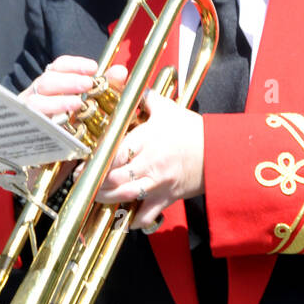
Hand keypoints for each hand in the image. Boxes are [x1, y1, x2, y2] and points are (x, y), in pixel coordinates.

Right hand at [20, 56, 126, 192]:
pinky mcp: (22, 137)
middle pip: (45, 81)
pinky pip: (30, 125)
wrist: (48, 178)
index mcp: (50, 90)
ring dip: (57, 100)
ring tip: (78, 103)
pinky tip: (63, 123)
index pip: (57, 68)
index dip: (74, 65)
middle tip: (88, 84)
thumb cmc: (69, 141)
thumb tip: (120, 71)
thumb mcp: (90, 116)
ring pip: (34, 101)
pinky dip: (47, 122)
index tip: (93, 68)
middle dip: (68, 80)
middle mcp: (35, 99)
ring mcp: (26, 118)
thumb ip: (106, 92)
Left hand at [94, 90, 204, 231]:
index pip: (114, 152)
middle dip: (95, 182)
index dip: (96, 161)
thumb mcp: (168, 109)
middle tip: (83, 182)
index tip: (83, 164)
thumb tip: (128, 84)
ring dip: (107, 198)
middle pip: (114, 177)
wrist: (220, 152)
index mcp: (147, 139)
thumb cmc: (193, 130)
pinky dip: (133, 219)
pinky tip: (124, 217)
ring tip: (96, 196)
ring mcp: (158, 182)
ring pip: (125, 195)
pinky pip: (147, 214)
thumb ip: (145, 99)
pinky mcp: (168, 198)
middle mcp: (150, 162)